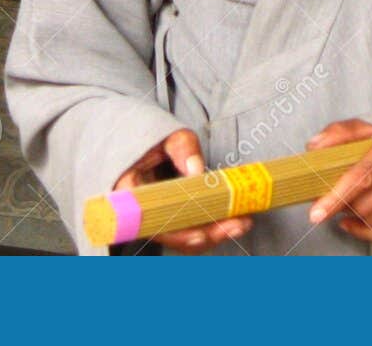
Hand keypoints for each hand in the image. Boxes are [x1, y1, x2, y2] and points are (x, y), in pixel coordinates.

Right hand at [113, 128, 252, 251]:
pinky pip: (187, 228)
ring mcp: (153, 214)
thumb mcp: (167, 134)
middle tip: (238, 224)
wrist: (138, 137)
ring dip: (213, 234)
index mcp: (128, 191)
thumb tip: (197, 171)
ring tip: (243, 223)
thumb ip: (181, 148)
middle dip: (207, 234)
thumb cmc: (150, 134)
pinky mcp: (167, 214)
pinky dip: (209, 226)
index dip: (175, 234)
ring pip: (181, 236)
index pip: (151, 222)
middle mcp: (138, 210)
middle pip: (172, 234)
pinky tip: (234, 219)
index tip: (200, 235)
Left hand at [306, 118, 371, 244]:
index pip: (363, 176)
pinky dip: (366, 232)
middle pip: (366, 203)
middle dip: (343, 204)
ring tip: (349, 203)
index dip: (337, 197)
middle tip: (334, 196)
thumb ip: (343, 132)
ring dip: (355, 216)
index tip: (316, 213)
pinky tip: (354, 223)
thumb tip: (314, 146)